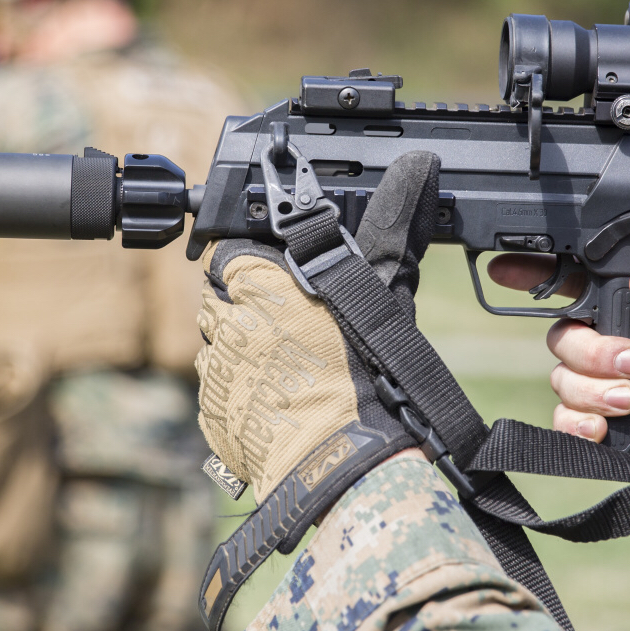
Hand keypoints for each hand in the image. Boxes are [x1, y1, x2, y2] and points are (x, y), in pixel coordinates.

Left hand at [195, 151, 439, 500]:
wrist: (346, 464)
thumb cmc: (368, 380)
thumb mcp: (382, 295)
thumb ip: (391, 226)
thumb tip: (419, 167)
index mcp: (260, 281)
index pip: (233, 253)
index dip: (259, 270)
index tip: (286, 289)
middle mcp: (227, 320)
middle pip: (221, 299)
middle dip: (249, 312)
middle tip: (297, 336)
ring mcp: (213, 369)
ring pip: (217, 345)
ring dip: (243, 353)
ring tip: (292, 374)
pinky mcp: (210, 412)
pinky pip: (217, 391)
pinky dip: (240, 394)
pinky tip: (279, 404)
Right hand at [488, 257, 629, 476]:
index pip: (574, 281)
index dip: (535, 273)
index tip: (506, 269)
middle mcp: (612, 342)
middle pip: (563, 337)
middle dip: (590, 351)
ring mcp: (607, 385)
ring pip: (563, 380)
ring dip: (592, 390)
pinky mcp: (608, 426)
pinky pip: (567, 422)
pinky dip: (577, 424)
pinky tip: (602, 427)